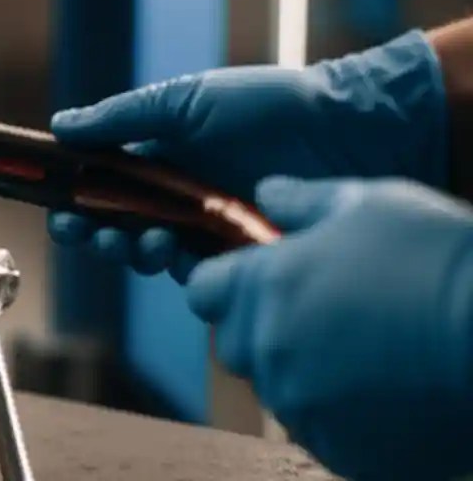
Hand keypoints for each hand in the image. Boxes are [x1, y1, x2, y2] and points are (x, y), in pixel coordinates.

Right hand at [47, 30, 446, 280]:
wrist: (347, 130)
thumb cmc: (269, 106)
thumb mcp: (185, 100)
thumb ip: (122, 117)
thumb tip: (61, 126)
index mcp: (158, 156)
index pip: (100, 182)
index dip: (73, 197)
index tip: (57, 206)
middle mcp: (177, 195)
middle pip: (116, 224)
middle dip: (94, 231)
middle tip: (87, 230)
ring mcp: (208, 227)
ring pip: (150, 254)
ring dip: (134, 251)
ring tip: (149, 238)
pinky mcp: (240, 256)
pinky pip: (198, 276)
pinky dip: (181, 270)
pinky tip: (182, 254)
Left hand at [188, 177, 472, 480]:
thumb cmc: (438, 256)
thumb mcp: (370, 202)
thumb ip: (303, 200)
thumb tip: (266, 192)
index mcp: (263, 285)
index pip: (203, 290)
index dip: (229, 283)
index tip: (267, 280)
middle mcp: (268, 349)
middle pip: (235, 344)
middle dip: (264, 328)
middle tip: (326, 314)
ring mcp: (301, 406)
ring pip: (277, 390)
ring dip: (303, 373)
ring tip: (366, 351)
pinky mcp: (339, 451)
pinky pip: (320, 433)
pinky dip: (340, 417)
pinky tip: (385, 390)